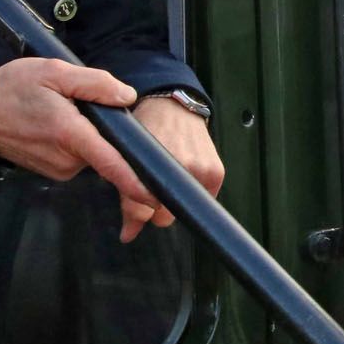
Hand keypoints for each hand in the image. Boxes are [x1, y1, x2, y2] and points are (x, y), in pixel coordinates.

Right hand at [0, 59, 158, 234]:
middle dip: (105, 130)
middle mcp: (67, 160)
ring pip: (92, 152)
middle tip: (79, 104)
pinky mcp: (53, 172)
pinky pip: (77, 156)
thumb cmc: (13, 89)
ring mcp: (59, 169)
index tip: (159, 195)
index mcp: (72, 135)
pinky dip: (75, 141)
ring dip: (87, 135)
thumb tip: (127, 97)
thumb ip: (95, 83)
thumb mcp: (54, 71)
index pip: (112, 163)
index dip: (138, 182)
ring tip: (61, 112)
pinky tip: (54, 125)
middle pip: (106, 149)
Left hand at [130, 95, 225, 240]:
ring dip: (175, 200)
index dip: (141, 210)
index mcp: (156, 165)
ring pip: (185, 210)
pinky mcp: (217, 172)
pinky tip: (184, 174)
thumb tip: (127, 237)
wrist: (173, 106)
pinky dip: (193, 193)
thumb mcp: (129, 159)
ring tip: (169, 175)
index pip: (148, 212)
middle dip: (157, 208)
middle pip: (167, 216)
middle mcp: (182, 167)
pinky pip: (203, 200)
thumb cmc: (146, 128)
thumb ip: (127, 200)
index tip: (140, 199)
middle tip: (153, 184)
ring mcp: (202, 170)